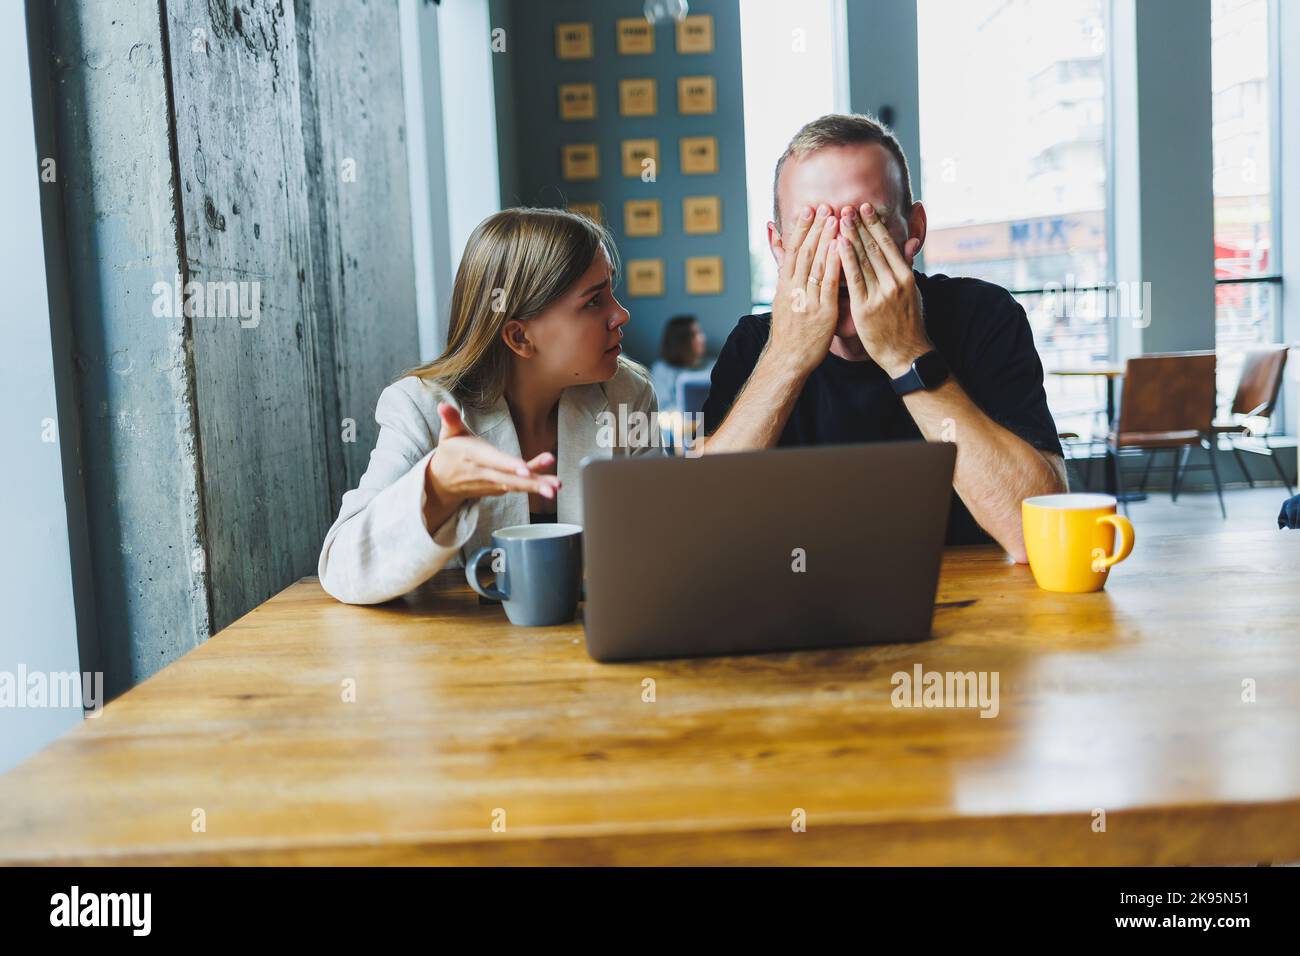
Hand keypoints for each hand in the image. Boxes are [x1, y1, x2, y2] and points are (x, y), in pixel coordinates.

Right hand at [426, 403, 559, 511]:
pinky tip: (550, 483)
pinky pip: (518, 486)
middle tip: (553, 486)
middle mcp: (484, 473)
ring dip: (538, 487)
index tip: (525, 469)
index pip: (493, 461)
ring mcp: (492, 483)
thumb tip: (443, 405)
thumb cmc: (450, 453)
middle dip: (531, 482)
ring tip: (556, 487)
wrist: (442, 482)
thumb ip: (450, 419)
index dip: (509, 465)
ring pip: (516, 485)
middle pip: (509, 478)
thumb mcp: (448, 434)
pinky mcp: (499, 488)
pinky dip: (534, 485)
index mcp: (473, 456)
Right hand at [768, 204, 842, 374]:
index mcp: (783, 285)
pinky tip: (843, 248)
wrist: (788, 359)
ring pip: (817, 264)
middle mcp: (793, 289)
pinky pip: (830, 284)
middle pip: (804, 252)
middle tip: (825, 206)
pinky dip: (836, 264)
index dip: (800, 229)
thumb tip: (776, 256)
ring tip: (836, 219)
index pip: (792, 251)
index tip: (808, 210)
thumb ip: (784, 275)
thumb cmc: (789, 330)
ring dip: (827, 239)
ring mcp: (807, 300)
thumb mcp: (781, 300)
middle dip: (815, 228)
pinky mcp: (822, 312)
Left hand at [837, 203, 932, 378]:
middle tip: (848, 205)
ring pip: (864, 259)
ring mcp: (882, 294)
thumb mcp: (912, 293)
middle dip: (861, 225)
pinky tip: (838, 244)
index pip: (888, 244)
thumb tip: (908, 246)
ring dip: (851, 235)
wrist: (906, 354)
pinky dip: (846, 260)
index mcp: (906, 276)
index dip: (875, 225)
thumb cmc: (906, 325)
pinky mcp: (867, 308)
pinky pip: (854, 279)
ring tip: (840, 217)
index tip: (865, 208)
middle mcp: (895, 281)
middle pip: (875, 247)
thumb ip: (905, 269)